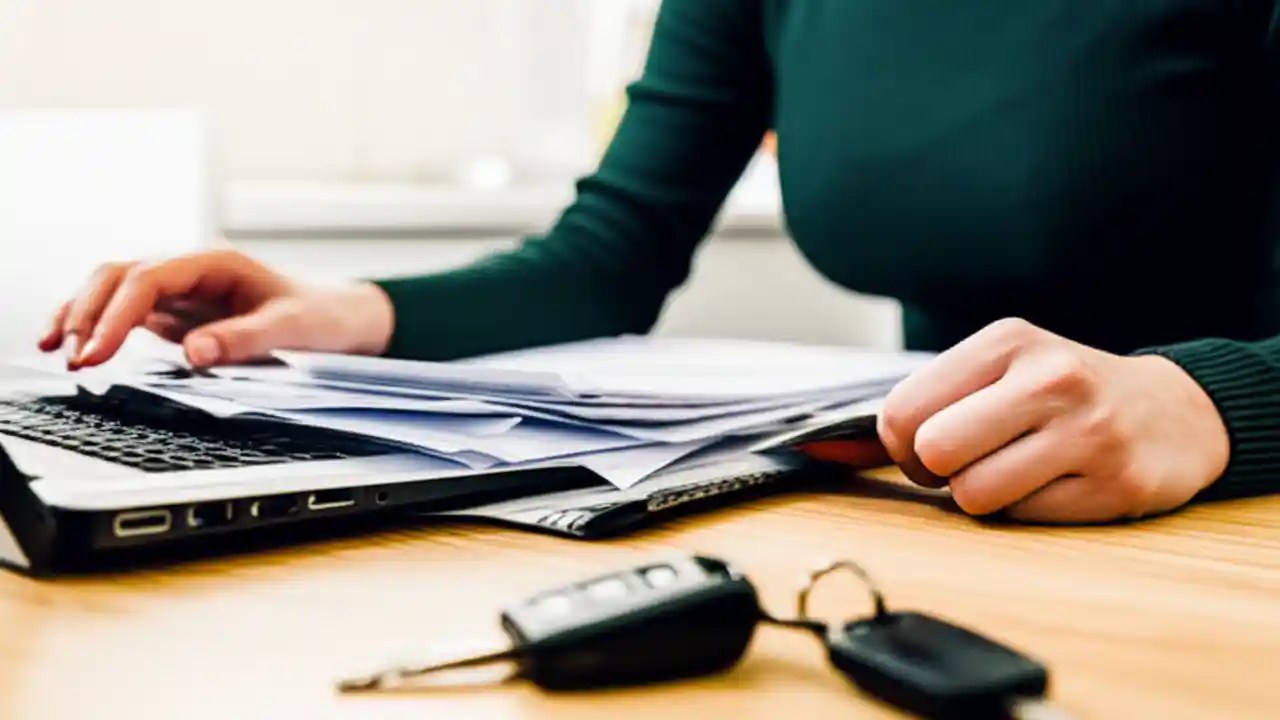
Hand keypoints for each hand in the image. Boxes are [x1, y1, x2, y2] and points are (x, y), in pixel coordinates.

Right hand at [39, 249, 395, 368]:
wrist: (345, 320)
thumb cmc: (324, 316)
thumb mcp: (294, 329)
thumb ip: (245, 339)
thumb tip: (194, 352)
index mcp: (215, 263)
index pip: (148, 278)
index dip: (115, 313)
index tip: (96, 350)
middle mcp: (191, 271)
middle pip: (119, 276)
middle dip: (86, 311)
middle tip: (70, 356)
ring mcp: (182, 292)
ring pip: (114, 290)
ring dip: (82, 314)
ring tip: (56, 350)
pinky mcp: (180, 315)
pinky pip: (127, 314)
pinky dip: (99, 327)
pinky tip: (76, 347)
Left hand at [872, 318, 1229, 522]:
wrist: (1172, 413)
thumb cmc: (1058, 394)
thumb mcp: (995, 374)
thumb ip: (920, 405)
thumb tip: (826, 449)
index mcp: (1006, 342)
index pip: (901, 410)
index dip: (897, 444)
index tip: (925, 443)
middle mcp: (1049, 378)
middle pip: (932, 453)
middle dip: (936, 473)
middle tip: (966, 462)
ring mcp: (1087, 432)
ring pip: (974, 496)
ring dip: (982, 495)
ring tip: (1016, 468)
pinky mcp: (1115, 484)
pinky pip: (1024, 519)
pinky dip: (1025, 510)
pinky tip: (1056, 483)